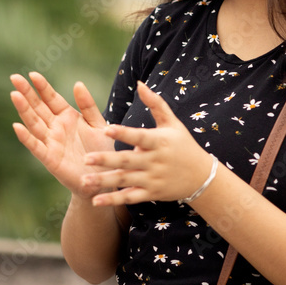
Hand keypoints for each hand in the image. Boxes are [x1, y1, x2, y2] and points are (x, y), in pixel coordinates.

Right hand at [9, 72, 113, 198]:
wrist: (104, 178)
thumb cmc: (101, 151)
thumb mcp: (98, 124)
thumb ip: (87, 105)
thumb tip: (77, 83)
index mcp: (67, 117)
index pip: (51, 98)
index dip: (42, 87)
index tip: (32, 74)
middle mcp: (55, 128)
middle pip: (38, 107)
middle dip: (26, 92)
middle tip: (14, 77)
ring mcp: (51, 142)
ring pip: (34, 123)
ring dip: (24, 110)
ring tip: (14, 95)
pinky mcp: (50, 159)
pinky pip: (36, 146)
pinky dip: (26, 137)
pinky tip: (17, 126)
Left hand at [80, 81, 213, 205]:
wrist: (202, 177)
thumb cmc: (183, 145)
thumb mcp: (172, 123)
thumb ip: (155, 103)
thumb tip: (139, 83)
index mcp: (159, 141)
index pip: (138, 136)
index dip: (122, 133)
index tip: (105, 129)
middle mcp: (154, 161)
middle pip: (127, 160)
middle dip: (106, 160)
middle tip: (85, 159)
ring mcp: (152, 179)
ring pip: (125, 180)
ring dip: (104, 182)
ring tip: (84, 181)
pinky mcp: (151, 194)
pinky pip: (130, 198)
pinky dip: (114, 200)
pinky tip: (96, 201)